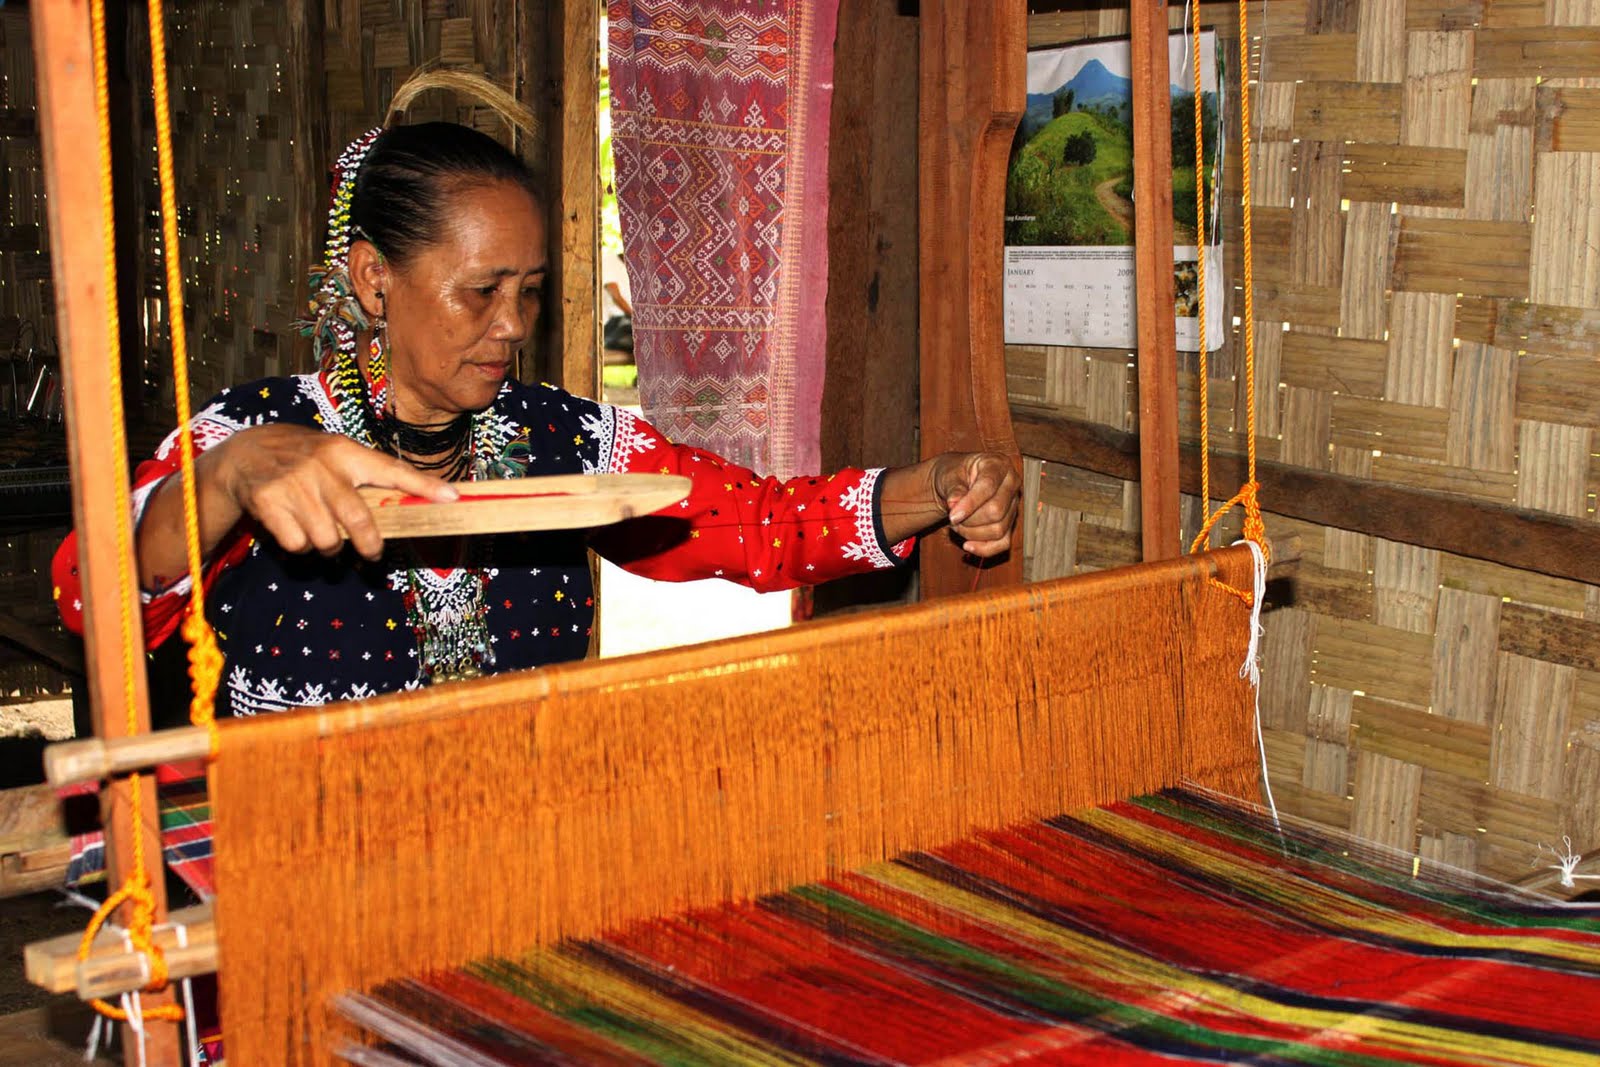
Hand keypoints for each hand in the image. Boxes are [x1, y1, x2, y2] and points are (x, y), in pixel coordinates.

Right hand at [214, 425, 457, 559]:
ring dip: (329, 546)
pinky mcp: (269, 502)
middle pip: (360, 520)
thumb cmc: (306, 459)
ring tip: (322, 532)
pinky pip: (297, 544)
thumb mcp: (337, 455)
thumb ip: (369, 477)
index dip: (423, 485)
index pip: (392, 470)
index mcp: (346, 452)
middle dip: (371, 545)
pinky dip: (300, 546)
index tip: (452, 498)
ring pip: (328, 539)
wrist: (246, 453)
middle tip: (373, 553)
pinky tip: (295, 530)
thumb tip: (414, 502)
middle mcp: (323, 466)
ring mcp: (295, 484)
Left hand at [932, 452, 1019, 557]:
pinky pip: (1003, 543)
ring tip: (957, 525)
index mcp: (998, 464)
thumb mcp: (949, 476)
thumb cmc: (954, 475)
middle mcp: (1012, 483)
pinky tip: (967, 546)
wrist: (957, 482)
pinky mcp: (1010, 523)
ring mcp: (1014, 504)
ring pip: (998, 530)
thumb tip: (954, 505)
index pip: (988, 487)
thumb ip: (953, 489)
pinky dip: (984, 549)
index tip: (952, 515)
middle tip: (952, 519)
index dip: (970, 504)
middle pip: (996, 511)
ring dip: (972, 533)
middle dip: (970, 521)